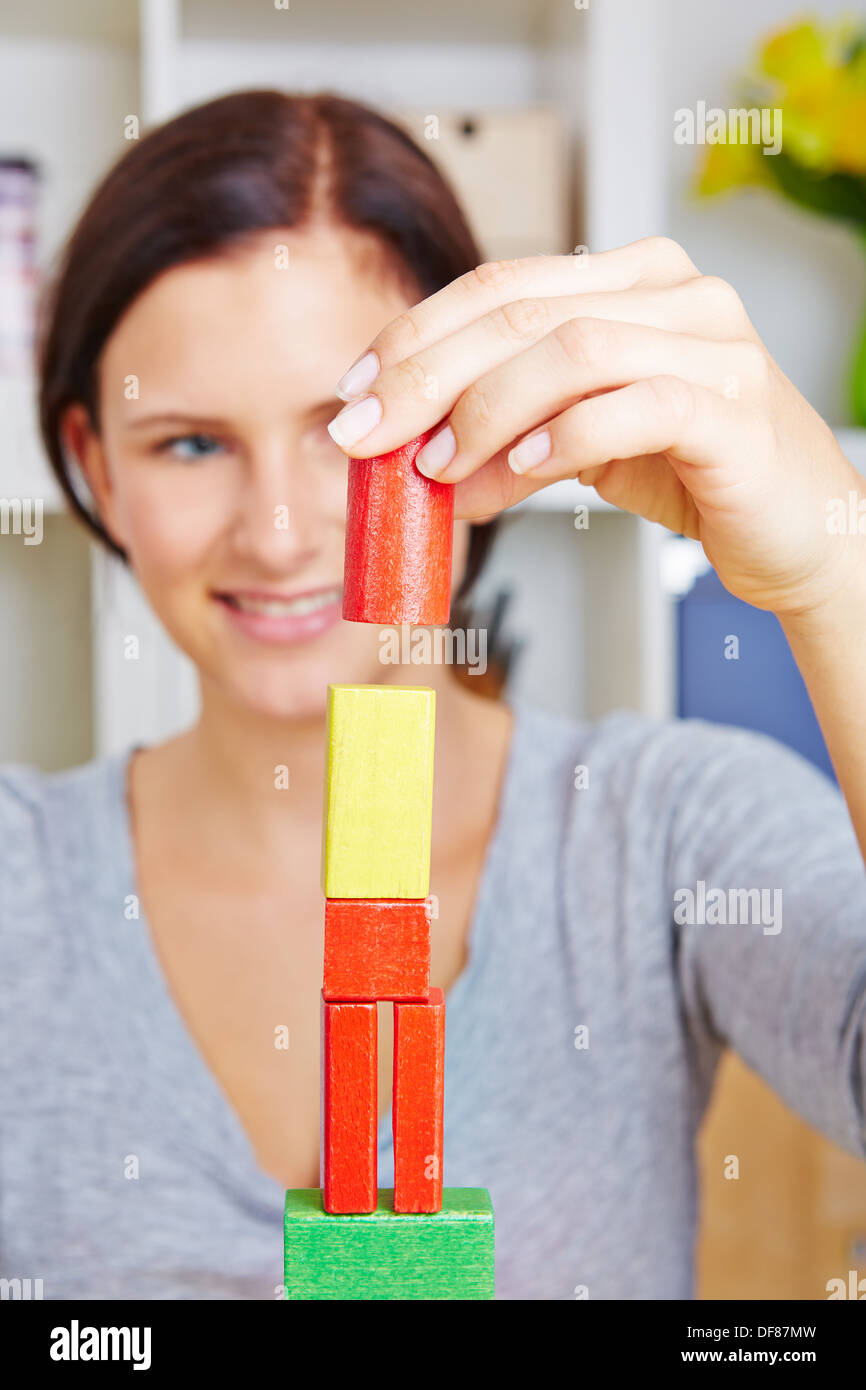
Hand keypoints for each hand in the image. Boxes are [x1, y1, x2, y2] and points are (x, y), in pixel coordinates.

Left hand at [327, 236, 865, 617]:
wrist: (794, 529)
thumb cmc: (691, 473)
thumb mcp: (581, 439)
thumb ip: (508, 428)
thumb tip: (407, 453)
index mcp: (631, 278)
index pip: (499, 286)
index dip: (415, 336)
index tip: (354, 396)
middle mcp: (675, 292)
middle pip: (519, 312)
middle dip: (424, 377)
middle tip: (366, 438)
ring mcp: (712, 342)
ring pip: (570, 350)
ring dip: (483, 415)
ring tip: (439, 471)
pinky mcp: (733, 407)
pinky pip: (630, 406)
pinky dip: (560, 440)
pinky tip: (514, 474)